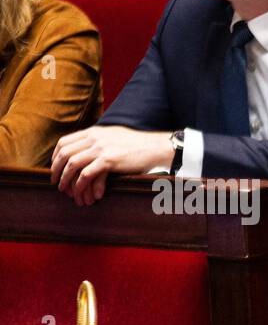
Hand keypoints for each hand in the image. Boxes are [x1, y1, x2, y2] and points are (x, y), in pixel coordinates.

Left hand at [50, 126, 172, 206]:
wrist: (156, 147)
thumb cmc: (138, 145)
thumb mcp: (114, 136)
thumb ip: (99, 140)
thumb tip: (89, 148)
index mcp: (93, 132)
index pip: (64, 142)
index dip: (56, 157)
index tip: (55, 168)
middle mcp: (94, 138)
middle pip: (64, 153)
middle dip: (56, 170)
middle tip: (56, 182)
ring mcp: (101, 148)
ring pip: (72, 164)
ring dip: (66, 179)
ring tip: (65, 190)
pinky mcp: (109, 160)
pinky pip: (86, 174)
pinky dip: (81, 185)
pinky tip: (82, 192)